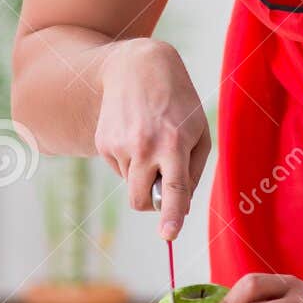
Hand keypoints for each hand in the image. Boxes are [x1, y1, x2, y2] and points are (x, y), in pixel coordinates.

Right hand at [95, 38, 210, 239]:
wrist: (138, 67)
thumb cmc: (178, 103)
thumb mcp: (198, 132)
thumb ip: (193, 172)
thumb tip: (181, 208)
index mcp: (173, 143)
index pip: (174, 189)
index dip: (172, 216)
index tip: (168, 235)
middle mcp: (144, 146)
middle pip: (141, 200)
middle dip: (151, 202)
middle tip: (163, 181)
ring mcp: (119, 145)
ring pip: (130, 185)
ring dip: (142, 174)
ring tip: (149, 140)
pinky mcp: (103, 142)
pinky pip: (118, 169)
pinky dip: (129, 161)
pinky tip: (135, 133)